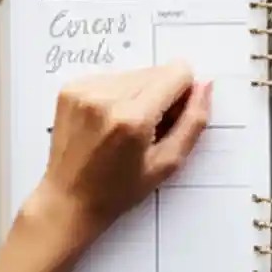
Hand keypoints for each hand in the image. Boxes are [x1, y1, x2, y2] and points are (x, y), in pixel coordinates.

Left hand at [36, 62, 211, 238]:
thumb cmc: (119, 190)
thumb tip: (204, 85)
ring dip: (139, 94)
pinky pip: (113, 77)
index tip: (170, 120)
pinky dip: (118, 94)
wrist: (67, 200)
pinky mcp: (70, 88)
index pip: (177, 73)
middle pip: (158, 71)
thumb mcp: (168, 163)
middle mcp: (105, 97)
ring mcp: (84, 90)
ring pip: (137, 73)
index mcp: (132, 118)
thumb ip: (193, 121)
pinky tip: (108, 121)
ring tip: (125, 127)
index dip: (183, 95)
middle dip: (161, 95)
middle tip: (147, 129)